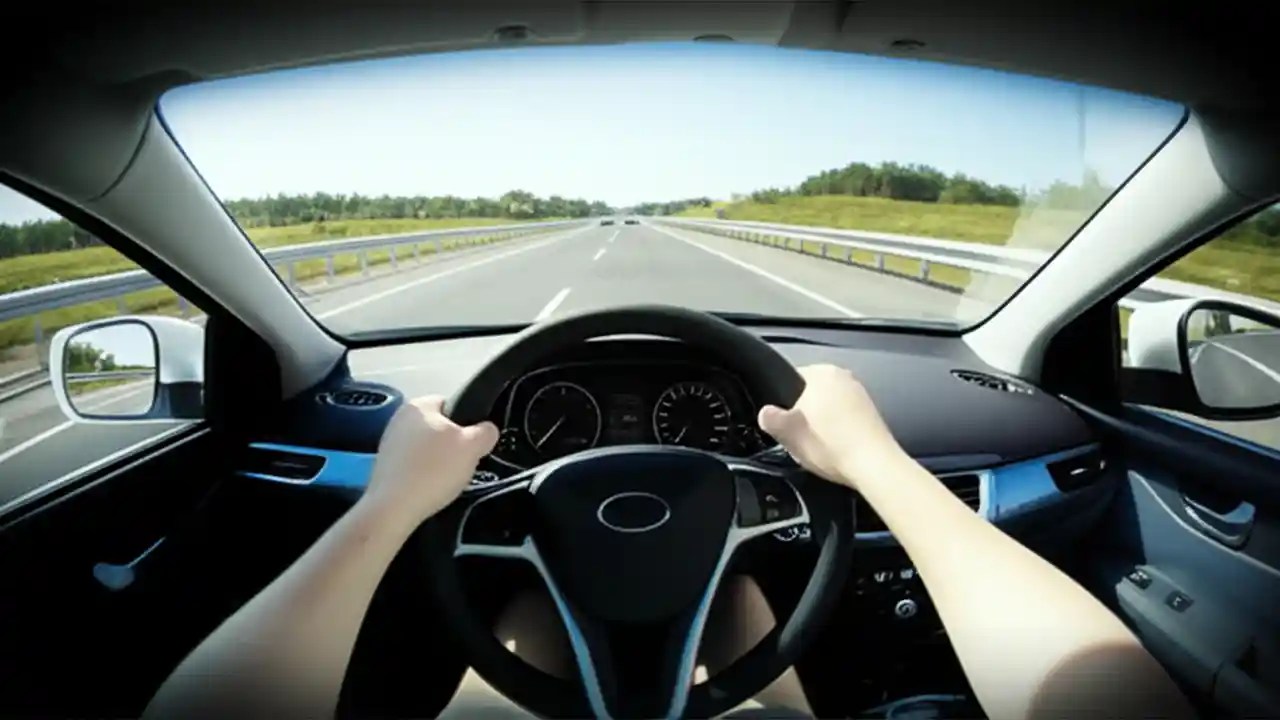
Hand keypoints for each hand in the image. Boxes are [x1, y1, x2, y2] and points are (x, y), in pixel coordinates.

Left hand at [362, 396, 498, 526]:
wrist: (394, 507)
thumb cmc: (434, 469)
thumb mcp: (472, 447)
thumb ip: (486, 432)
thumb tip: (486, 430)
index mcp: (419, 404)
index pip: (452, 404)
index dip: (467, 424)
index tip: (471, 445)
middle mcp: (399, 417)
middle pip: (438, 428)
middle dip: (451, 445)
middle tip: (461, 464)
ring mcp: (388, 442)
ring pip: (426, 449)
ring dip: (437, 462)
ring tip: (444, 480)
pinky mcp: (383, 465)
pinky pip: (413, 465)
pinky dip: (422, 475)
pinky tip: (427, 488)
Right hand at [757, 364, 904, 490]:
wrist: (875, 466)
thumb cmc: (830, 445)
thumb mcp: (788, 434)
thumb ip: (770, 418)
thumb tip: (766, 413)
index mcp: (821, 372)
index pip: (790, 380)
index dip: (781, 403)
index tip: (783, 424)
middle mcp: (844, 375)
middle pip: (810, 394)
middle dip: (803, 413)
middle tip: (799, 437)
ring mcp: (861, 393)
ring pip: (828, 407)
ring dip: (822, 422)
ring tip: (820, 445)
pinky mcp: (873, 412)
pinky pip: (845, 417)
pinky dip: (839, 429)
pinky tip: (838, 447)